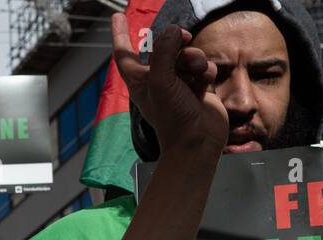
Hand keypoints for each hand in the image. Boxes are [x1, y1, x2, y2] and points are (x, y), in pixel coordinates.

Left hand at [111, 12, 226, 156]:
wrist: (197, 141)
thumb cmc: (172, 118)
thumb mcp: (161, 82)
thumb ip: (165, 52)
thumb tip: (172, 30)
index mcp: (139, 79)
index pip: (125, 52)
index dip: (120, 33)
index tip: (117, 16)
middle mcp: (157, 79)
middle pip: (166, 46)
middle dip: (177, 42)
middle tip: (185, 40)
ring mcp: (178, 82)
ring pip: (188, 53)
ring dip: (195, 59)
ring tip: (196, 75)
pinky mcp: (197, 85)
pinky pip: (203, 66)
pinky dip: (205, 71)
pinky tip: (205, 85)